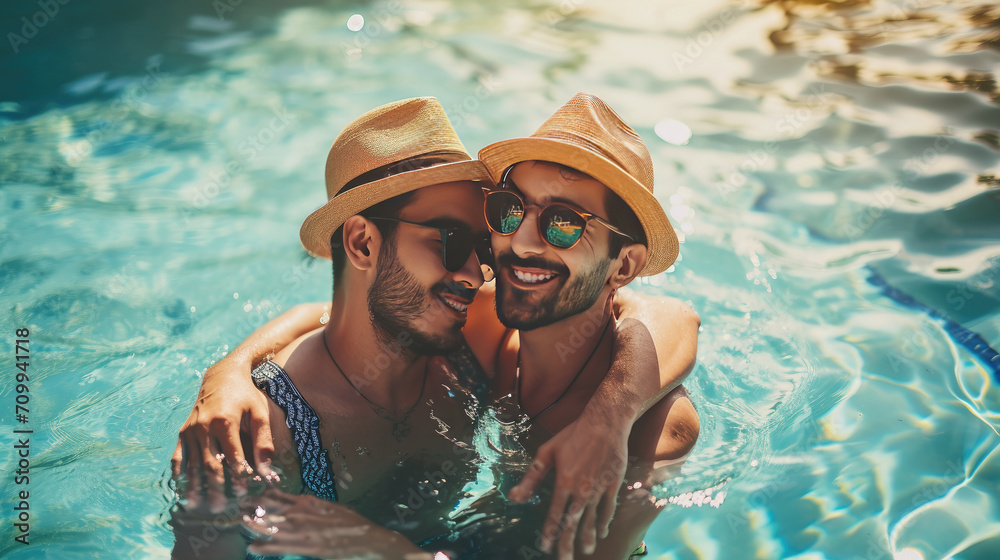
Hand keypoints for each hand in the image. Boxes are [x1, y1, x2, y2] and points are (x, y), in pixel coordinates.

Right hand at [171, 359, 275, 497]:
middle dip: (215, 487)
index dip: (238, 476)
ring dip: (195, 486)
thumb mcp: (259, 413)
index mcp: (225, 421)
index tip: (245, 492)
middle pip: (209, 464)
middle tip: (220, 508)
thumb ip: (263, 441)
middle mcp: (204, 426)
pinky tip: (182, 488)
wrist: (222, 375)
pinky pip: (179, 456)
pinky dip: (179, 473)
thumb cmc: (246, 395)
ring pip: (192, 463)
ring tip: (197, 506)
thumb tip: (268, 470)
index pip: (232, 456)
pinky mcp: (183, 431)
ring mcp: (191, 429)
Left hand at [242, 489, 428, 558]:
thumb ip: (313, 504)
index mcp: (307, 502)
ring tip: (240, 522)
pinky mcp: (307, 546)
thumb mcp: (331, 507)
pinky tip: (253, 547)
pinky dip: (265, 546)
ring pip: (270, 525)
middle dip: (250, 507)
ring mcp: (303, 530)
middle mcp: (301, 513)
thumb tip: (300, 500)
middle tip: (236, 506)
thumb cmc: (352, 524)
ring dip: (253, 524)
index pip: (277, 496)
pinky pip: (281, 546)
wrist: (369, 539)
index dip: (259, 496)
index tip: (247, 495)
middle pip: (268, 508)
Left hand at [509, 411, 629, 558]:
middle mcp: (581, 490)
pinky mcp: (613, 485)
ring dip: (587, 537)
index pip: (554, 515)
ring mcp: (598, 489)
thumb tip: (514, 497)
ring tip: (585, 550)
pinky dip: (604, 522)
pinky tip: (601, 531)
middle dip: (567, 544)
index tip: (544, 547)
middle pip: (573, 523)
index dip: (549, 533)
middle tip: (564, 559)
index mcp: (563, 482)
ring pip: (592, 520)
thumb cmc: (573, 434)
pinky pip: (608, 509)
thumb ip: (532, 478)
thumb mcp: (547, 452)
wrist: (605, 423)